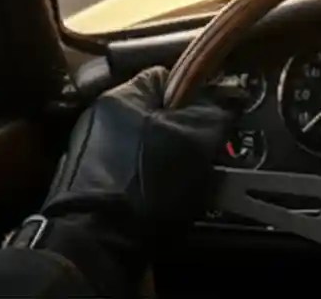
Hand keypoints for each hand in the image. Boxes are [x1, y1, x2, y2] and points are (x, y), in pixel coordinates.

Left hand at [35, 67, 233, 293]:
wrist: (96, 245)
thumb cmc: (147, 184)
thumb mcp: (196, 140)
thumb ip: (215, 109)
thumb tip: (231, 94)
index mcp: (122, 95)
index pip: (171, 76)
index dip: (201, 93)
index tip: (218, 117)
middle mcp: (100, 117)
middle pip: (159, 113)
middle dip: (185, 132)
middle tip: (206, 154)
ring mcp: (91, 152)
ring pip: (147, 145)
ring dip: (168, 160)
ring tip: (186, 184)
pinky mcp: (89, 185)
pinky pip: (132, 172)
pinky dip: (148, 183)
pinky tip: (160, 201)